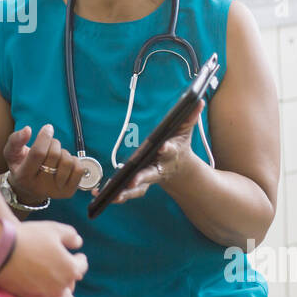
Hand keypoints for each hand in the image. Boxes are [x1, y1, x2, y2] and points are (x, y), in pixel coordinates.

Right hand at [0, 219, 87, 296]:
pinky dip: (41, 289)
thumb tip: (78, 243)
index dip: (79, 258)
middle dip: (66, 270)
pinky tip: (35, 279)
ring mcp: (45, 295)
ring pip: (56, 289)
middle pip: (69, 279)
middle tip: (58, 261)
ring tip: (45, 271)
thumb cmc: (29, 237)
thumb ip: (71, 236)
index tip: (77, 254)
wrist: (0, 251)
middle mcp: (61, 286)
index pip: (82, 265)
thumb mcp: (54, 229)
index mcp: (70, 269)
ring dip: (54, 281)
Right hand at [2, 124, 83, 204]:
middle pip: (54, 155)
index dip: (44, 137)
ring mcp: (55, 191)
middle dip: (53, 143)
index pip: (38, 154)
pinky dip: (74, 161)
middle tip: (48, 144)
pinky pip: (79, 169)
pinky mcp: (68, 192)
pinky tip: (63, 163)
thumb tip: (28, 130)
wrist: (28, 189)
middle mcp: (40, 187)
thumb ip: (15, 140)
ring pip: (68, 161)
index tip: (48, 128)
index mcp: (24, 176)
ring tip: (54, 156)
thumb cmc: (20, 167)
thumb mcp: (11, 153)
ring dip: (63, 152)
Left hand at [90, 100, 204, 204]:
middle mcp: (159, 169)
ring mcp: (148, 179)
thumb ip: (189, 118)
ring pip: (137, 188)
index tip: (162, 147)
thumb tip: (198, 101)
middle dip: (141, 178)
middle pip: (150, 174)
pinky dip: (115, 195)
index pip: (168, 150)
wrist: (179, 169)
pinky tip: (98, 195)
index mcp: (169, 154)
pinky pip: (126, 192)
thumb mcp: (184, 131)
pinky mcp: (138, 185)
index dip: (166, 149)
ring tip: (111, 195)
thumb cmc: (179, 146)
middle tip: (132, 181)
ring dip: (125, 193)